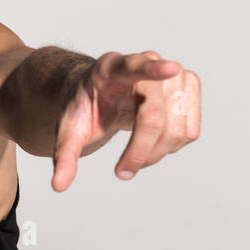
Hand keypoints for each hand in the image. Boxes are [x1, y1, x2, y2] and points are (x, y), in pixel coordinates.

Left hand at [52, 50, 199, 190]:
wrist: (100, 95)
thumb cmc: (87, 107)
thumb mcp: (69, 129)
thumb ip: (64, 154)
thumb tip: (59, 185)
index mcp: (110, 68)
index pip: (134, 65)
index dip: (153, 69)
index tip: (170, 68)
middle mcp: (146, 63)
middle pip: (154, 116)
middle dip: (139, 151)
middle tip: (121, 172)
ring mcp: (172, 74)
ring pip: (177, 128)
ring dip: (156, 153)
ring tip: (134, 156)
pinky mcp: (188, 87)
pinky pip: (190, 130)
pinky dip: (172, 147)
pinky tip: (152, 143)